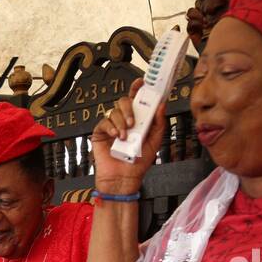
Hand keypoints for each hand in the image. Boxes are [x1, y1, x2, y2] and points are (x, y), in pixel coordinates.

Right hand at [89, 77, 168, 193]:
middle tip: (133, 122)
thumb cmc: (138, 163)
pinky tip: (116, 136)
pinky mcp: (100, 134)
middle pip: (123, 101)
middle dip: (129, 108)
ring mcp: (111, 126)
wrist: (124, 179)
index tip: (142, 82)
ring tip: (125, 136)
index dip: (138, 89)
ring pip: (114, 110)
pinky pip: (103, 122)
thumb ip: (159, 123)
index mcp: (137, 120)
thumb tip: (162, 104)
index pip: (136, 99)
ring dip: (121, 121)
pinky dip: (110, 126)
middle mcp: (123, 120)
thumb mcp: (154, 141)